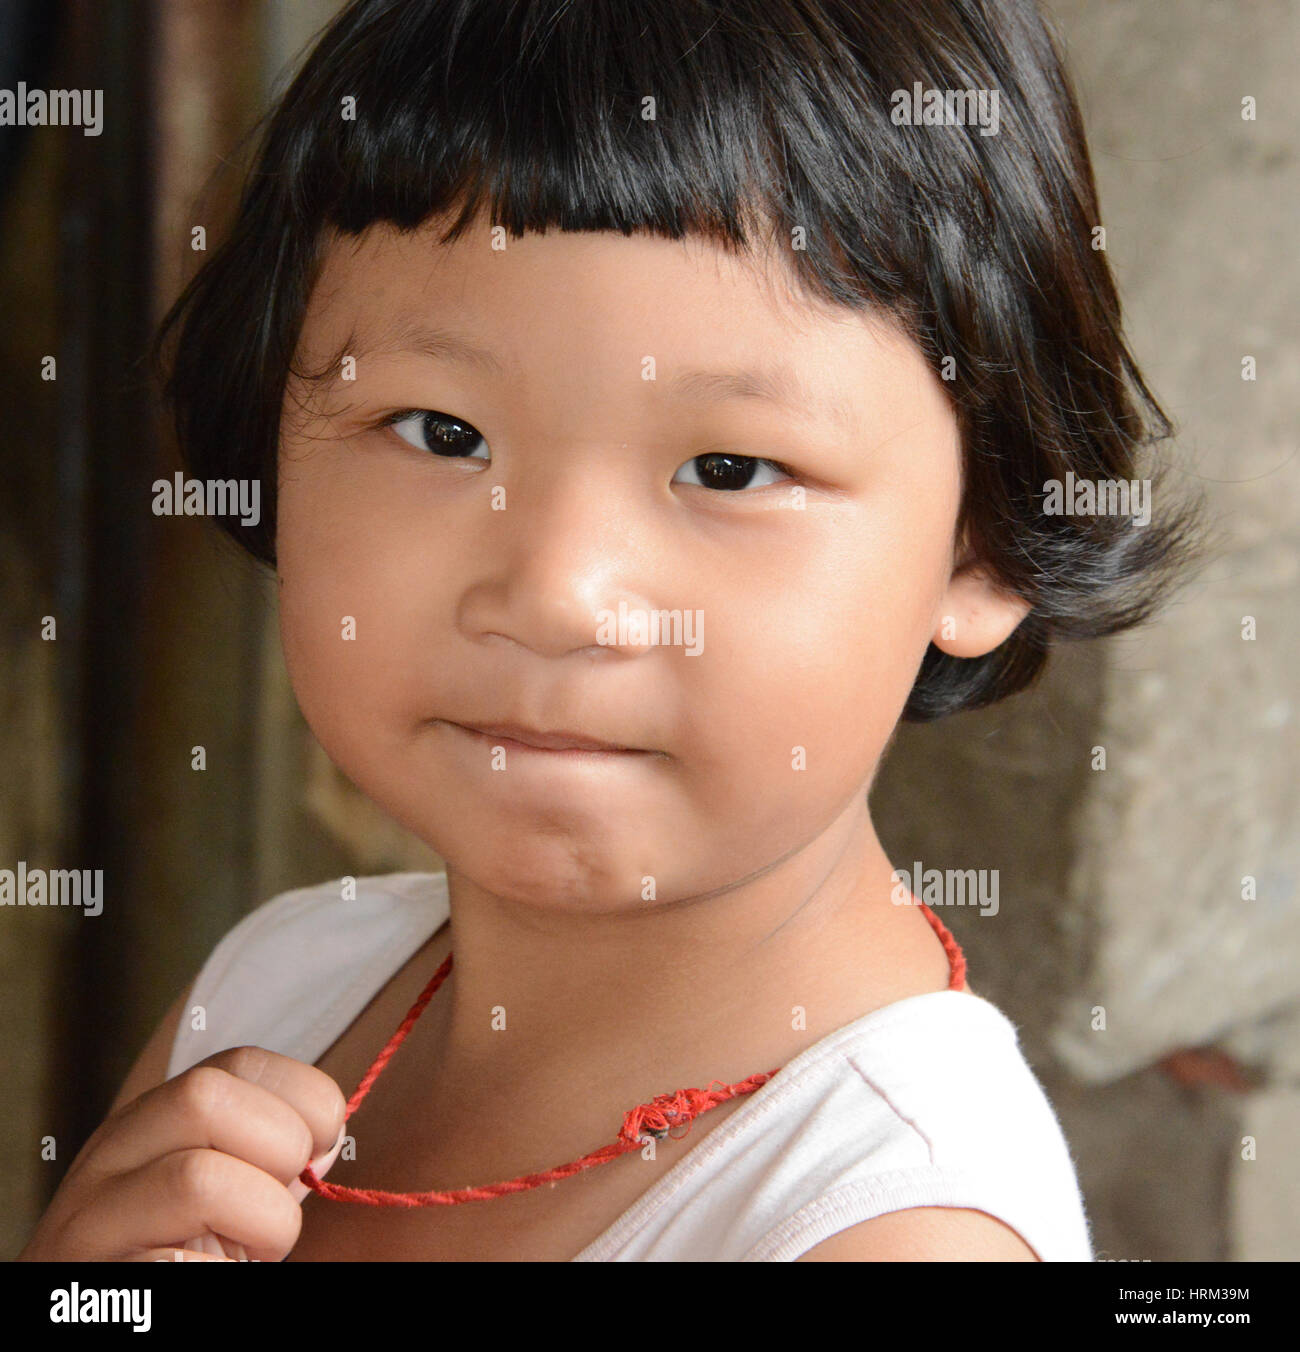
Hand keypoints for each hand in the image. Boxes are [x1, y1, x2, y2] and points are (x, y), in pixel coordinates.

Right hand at [17, 1046, 345, 1261]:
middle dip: (279, 1146)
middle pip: (205, 1095)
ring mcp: (88, 1221)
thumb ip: (270, 1156)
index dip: (304, 1097)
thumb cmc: (186, 1259)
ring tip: (254, 1255)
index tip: (321, 1150)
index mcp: (153, 1121)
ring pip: (195, 1177)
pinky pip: (175, 1267)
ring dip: (263, 1221)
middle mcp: (109, 1157)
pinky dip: (220, 1274)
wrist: (120, 1320)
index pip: (239, 1062)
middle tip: (279, 1211)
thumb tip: (328, 1137)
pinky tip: (219, 1277)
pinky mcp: (93, 1285)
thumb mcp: (228, 1194)